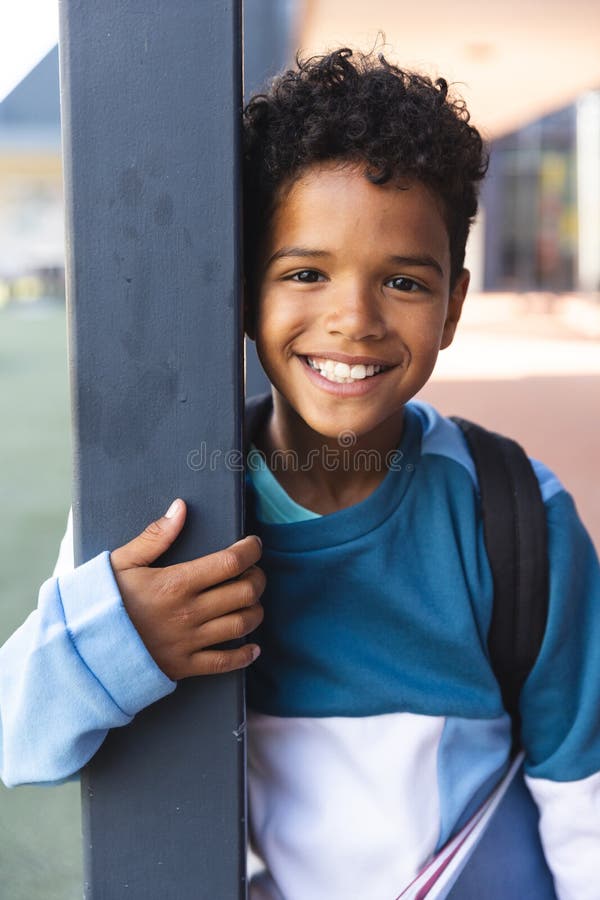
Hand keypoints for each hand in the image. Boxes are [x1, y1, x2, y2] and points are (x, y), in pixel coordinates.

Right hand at [109, 499, 264, 679]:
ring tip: (252, 601)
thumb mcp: (122, 562)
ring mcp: (189, 642)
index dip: (251, 550)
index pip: (231, 562)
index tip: (254, 544)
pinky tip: (253, 647)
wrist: (82, 648)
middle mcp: (189, 612)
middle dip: (258, 578)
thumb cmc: (102, 601)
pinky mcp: (184, 666)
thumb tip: (181, 508)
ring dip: (256, 610)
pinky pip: (225, 663)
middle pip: (245, 592)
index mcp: (176, 583)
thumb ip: (155, 536)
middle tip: (254, 571)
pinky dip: (245, 655)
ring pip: (242, 624)